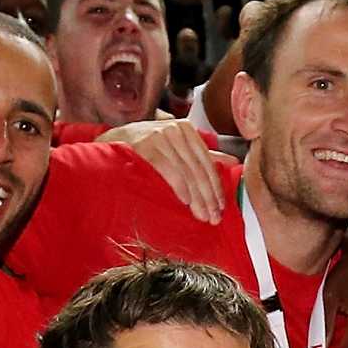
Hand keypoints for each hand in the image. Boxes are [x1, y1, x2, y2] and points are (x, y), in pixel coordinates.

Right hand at [103, 115, 226, 222]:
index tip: (220, 208)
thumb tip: (233, 163)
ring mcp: (160, 136)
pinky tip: (186, 201)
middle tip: (213, 218)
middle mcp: (176, 130)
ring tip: (201, 216)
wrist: (113, 140)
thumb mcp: (177, 147)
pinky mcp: (146, 145)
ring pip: (186, 172)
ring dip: (196, 197)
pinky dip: (179, 186)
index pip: (207, 162)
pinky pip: (168, 170)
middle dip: (207, 197)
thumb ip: (203, 155)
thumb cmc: (147, 146)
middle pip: (198, 169)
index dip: (215, 187)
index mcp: (187, 130)